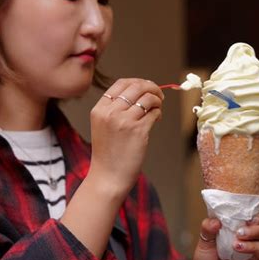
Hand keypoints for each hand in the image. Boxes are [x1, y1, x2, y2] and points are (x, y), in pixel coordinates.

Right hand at [88, 78, 163, 195]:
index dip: (138, 82)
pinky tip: (157, 119)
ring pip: (148, 98)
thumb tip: (141, 91)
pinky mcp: (138, 131)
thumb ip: (116, 108)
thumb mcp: (103, 125)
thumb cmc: (109, 153)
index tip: (146, 87)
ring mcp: (124, 121)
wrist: (108, 177)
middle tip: (159, 96)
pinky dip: (158, 113)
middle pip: (137, 87)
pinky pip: (154, 113)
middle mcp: (110, 112)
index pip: (121, 83)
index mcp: (100, 109)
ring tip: (157, 109)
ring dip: (157, 101)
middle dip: (152, 88)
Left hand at [188, 212, 258, 259]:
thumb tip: (214, 221)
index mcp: (245, 232)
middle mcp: (255, 244)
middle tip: (239, 233)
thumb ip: (208, 230)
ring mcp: (258, 259)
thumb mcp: (205, 244)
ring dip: (255, 245)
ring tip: (237, 247)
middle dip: (257, 230)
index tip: (247, 219)